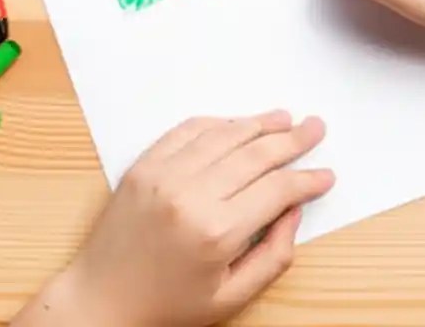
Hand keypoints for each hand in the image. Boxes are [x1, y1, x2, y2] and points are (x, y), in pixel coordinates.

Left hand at [15, 111, 332, 326]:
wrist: (100, 301)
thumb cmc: (165, 305)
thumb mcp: (231, 296)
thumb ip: (273, 255)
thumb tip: (294, 212)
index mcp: (217, 232)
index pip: (277, 189)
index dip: (307, 179)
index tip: (325, 175)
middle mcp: (190, 195)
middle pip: (256, 154)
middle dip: (293, 140)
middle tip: (315, 128)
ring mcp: (163, 176)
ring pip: (224, 135)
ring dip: (258, 123)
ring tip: (284, 119)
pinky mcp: (142, 167)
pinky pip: (186, 131)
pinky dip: (216, 122)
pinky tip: (236, 123)